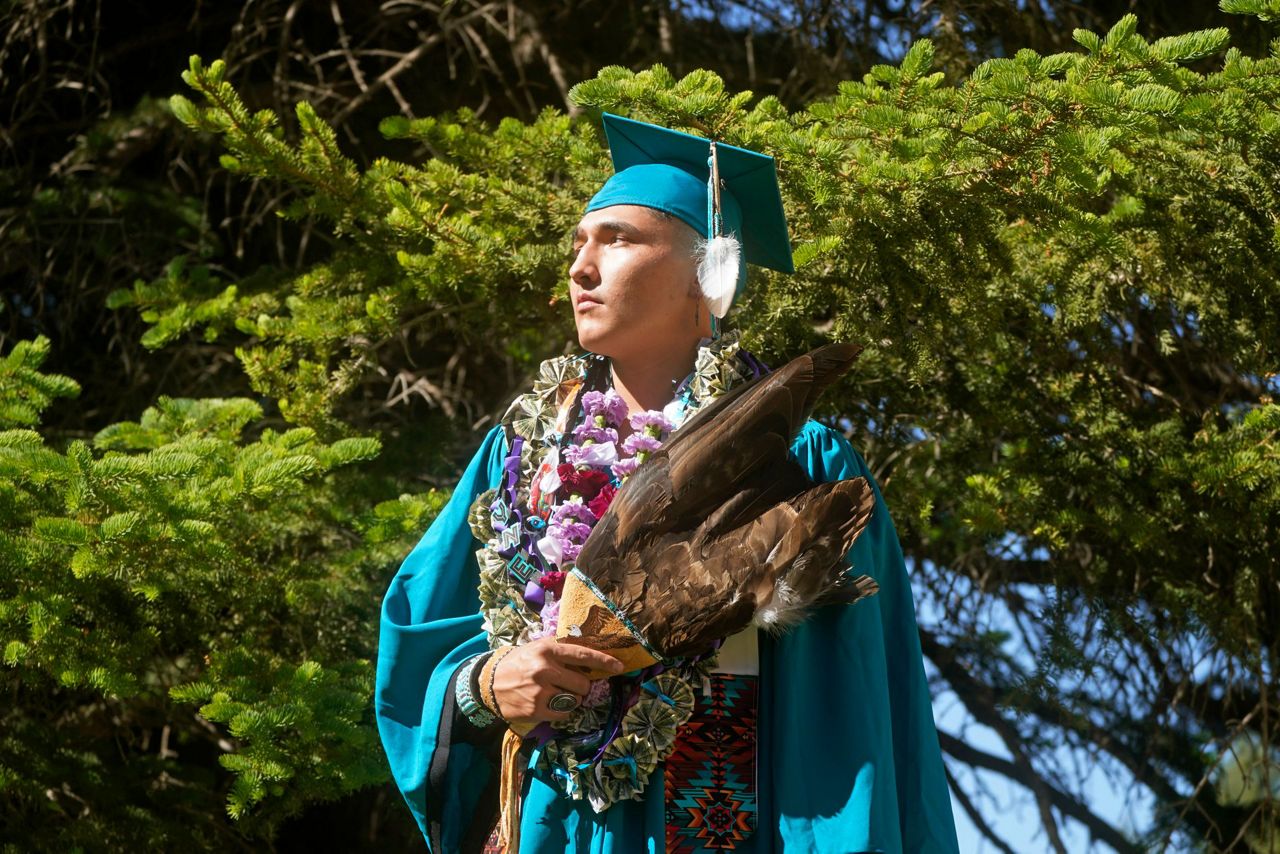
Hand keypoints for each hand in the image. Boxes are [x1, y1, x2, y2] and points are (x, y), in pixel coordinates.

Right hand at [492, 637, 623, 723]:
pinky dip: (561, 709)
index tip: (619, 666)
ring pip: (575, 700)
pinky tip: (548, 702)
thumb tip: (592, 656)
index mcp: (548, 649)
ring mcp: (540, 691)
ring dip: (571, 698)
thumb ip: (562, 650)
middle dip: (582, 686)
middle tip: (570, 684)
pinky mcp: (536, 709)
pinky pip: (564, 712)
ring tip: (555, 693)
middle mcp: (545, 669)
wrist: (488, 682)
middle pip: (583, 683)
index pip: (583, 655)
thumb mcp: (538, 648)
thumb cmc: (519, 662)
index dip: (603, 662)